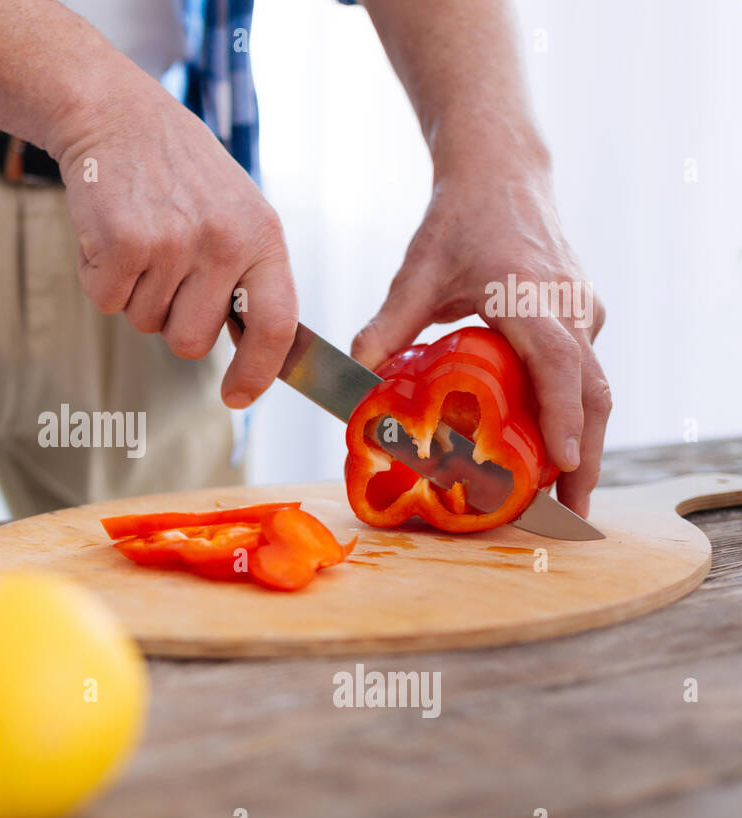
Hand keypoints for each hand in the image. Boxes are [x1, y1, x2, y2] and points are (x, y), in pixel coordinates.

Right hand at [49, 80, 297, 409]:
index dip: (258, 372)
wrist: (116, 116)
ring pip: (144, 323)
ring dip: (133, 292)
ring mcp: (174, 244)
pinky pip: (106, 302)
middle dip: (169, 318)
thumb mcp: (235, 213)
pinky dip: (98, 276)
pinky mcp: (124, 245)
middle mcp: (225, 242)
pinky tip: (110, 234)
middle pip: (190, 343)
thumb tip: (255, 352)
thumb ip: (247, 277)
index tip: (237, 396)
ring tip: (139, 237)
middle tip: (164, 264)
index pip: (275, 325)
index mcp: (262, 236)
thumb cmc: (177, 172)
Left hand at [349, 166, 610, 516]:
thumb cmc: (459, 220)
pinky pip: (583, 370)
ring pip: (595, 385)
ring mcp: (582, 310)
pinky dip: (572, 411)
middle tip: (571, 511)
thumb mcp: (417, 272)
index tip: (565, 463)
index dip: (562, 416)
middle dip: (586, 455)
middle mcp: (569, 306)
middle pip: (593, 391)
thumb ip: (387, 326)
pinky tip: (548, 447)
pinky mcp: (583, 315)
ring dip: (583, 440)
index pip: (558, 364)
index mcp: (530, 296)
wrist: (502, 173)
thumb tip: (355, 378)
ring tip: (565, 495)